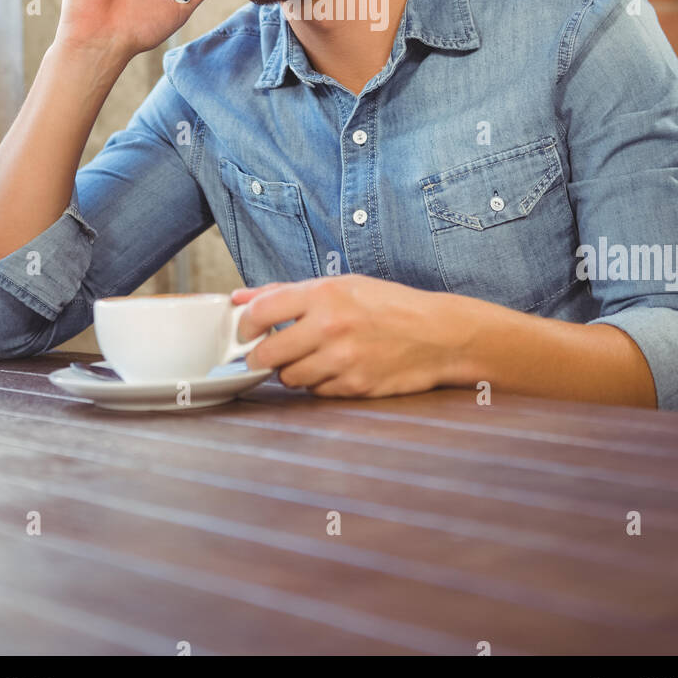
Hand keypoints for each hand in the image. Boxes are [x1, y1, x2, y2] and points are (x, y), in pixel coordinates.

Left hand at [230, 275, 462, 397]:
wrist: (438, 335)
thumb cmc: (389, 306)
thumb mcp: (341, 285)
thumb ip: (286, 292)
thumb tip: (239, 297)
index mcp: (324, 294)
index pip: (260, 313)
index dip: (245, 326)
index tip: (246, 331)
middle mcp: (330, 327)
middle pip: (267, 354)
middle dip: (261, 356)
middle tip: (267, 353)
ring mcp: (342, 360)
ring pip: (289, 378)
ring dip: (291, 371)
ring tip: (310, 357)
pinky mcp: (353, 387)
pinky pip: (316, 391)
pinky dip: (318, 383)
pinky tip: (333, 369)